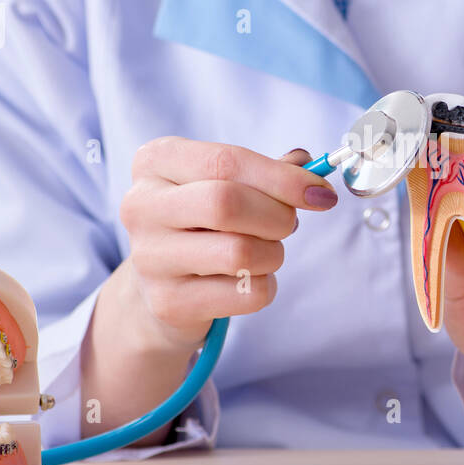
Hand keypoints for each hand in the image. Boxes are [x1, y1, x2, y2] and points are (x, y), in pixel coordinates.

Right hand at [118, 138, 337, 352]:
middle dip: (277, 216)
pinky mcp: (168, 302)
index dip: (283, 178)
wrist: (161, 285)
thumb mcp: (226, 183)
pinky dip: (265, 286)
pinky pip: (246, 293)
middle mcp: (142, 205)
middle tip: (288, 224)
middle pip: (226, 203)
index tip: (321, 193)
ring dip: (273, 254)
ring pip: (240, 252)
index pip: (226, 162)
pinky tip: (248, 281)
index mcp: (156, 162)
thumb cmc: (202, 222)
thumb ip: (269, 170)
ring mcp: (150, 257)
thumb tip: (311, 166)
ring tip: (264, 252)